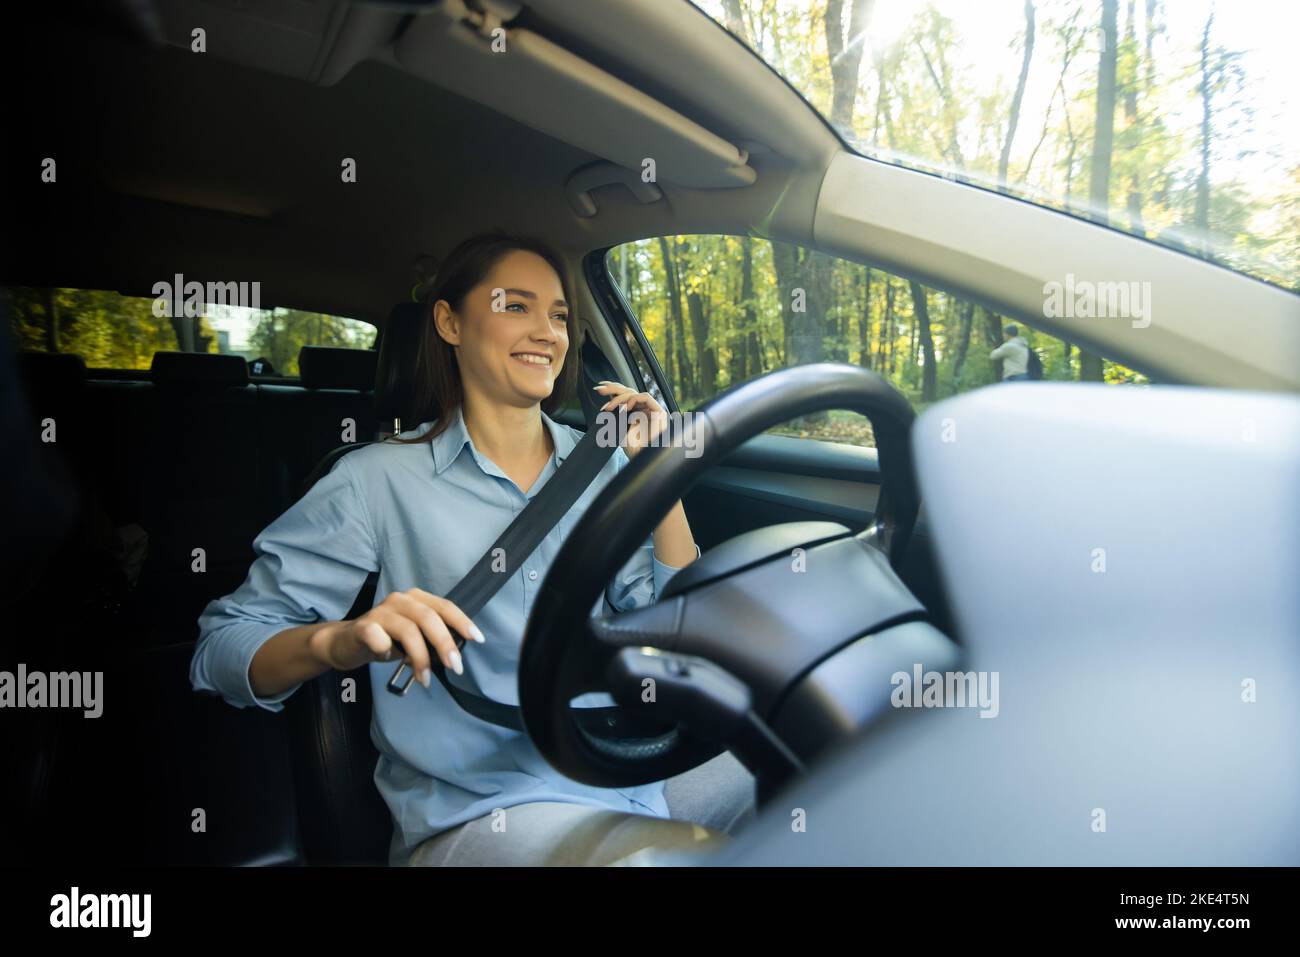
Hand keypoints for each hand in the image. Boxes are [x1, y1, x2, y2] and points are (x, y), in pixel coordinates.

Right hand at [309, 588, 484, 687]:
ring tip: (425, 678)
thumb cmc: (385, 640)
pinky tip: (388, 659)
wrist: (345, 643)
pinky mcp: (362, 626)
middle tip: (455, 666)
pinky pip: (377, 637)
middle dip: (445, 644)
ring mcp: (380, 611)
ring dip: (420, 657)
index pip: (445, 607)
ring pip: (408, 630)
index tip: (477, 639)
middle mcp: (400, 600)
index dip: (462, 622)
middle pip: (429, 618)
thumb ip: (432, 640)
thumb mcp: (414, 638)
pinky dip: (387, 651)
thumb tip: (455, 655)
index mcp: (416, 599)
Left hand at [593, 381, 667, 457]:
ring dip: (620, 397)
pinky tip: (624, 408)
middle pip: (630, 392)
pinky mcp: (659, 412)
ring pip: (635, 393)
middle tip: (599, 389)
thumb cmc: (634, 451)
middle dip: (613, 388)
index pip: (626, 397)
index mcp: (638, 414)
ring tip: (608, 407)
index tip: (600, 390)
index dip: (614, 391)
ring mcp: (653, 410)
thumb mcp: (620, 430)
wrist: (644, 461)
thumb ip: (618, 416)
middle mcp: (646, 410)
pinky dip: (633, 399)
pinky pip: (645, 397)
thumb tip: (609, 404)